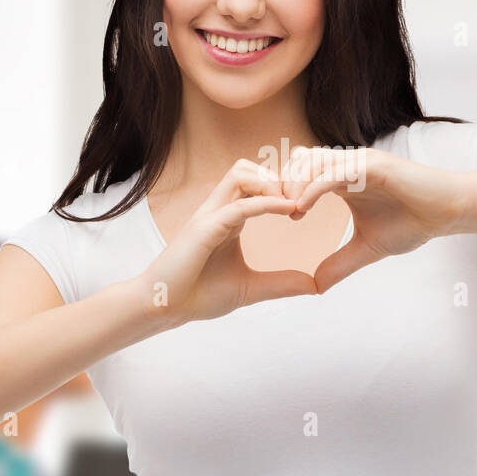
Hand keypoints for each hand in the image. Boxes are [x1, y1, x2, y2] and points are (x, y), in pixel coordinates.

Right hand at [139, 159, 316, 323]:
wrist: (163, 307)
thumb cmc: (198, 294)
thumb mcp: (250, 288)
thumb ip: (280, 284)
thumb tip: (313, 287)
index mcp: (229, 217)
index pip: (255, 183)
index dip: (282, 186)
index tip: (306, 206)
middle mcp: (219, 209)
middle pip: (248, 168)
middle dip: (278, 176)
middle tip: (301, 201)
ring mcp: (210, 215)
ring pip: (241, 173)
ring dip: (271, 183)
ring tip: (293, 205)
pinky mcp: (204, 228)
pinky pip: (239, 205)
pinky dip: (265, 203)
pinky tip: (289, 210)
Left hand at [280, 145, 464, 291]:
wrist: (447, 211)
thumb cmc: (413, 222)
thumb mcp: (368, 248)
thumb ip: (341, 263)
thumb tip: (317, 286)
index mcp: (343, 178)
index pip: (300, 172)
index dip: (282, 190)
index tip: (270, 216)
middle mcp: (347, 164)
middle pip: (298, 160)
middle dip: (280, 183)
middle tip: (271, 211)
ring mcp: (359, 162)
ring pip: (311, 161)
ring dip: (293, 183)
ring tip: (286, 211)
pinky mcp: (374, 166)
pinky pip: (334, 172)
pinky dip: (313, 187)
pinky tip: (301, 208)